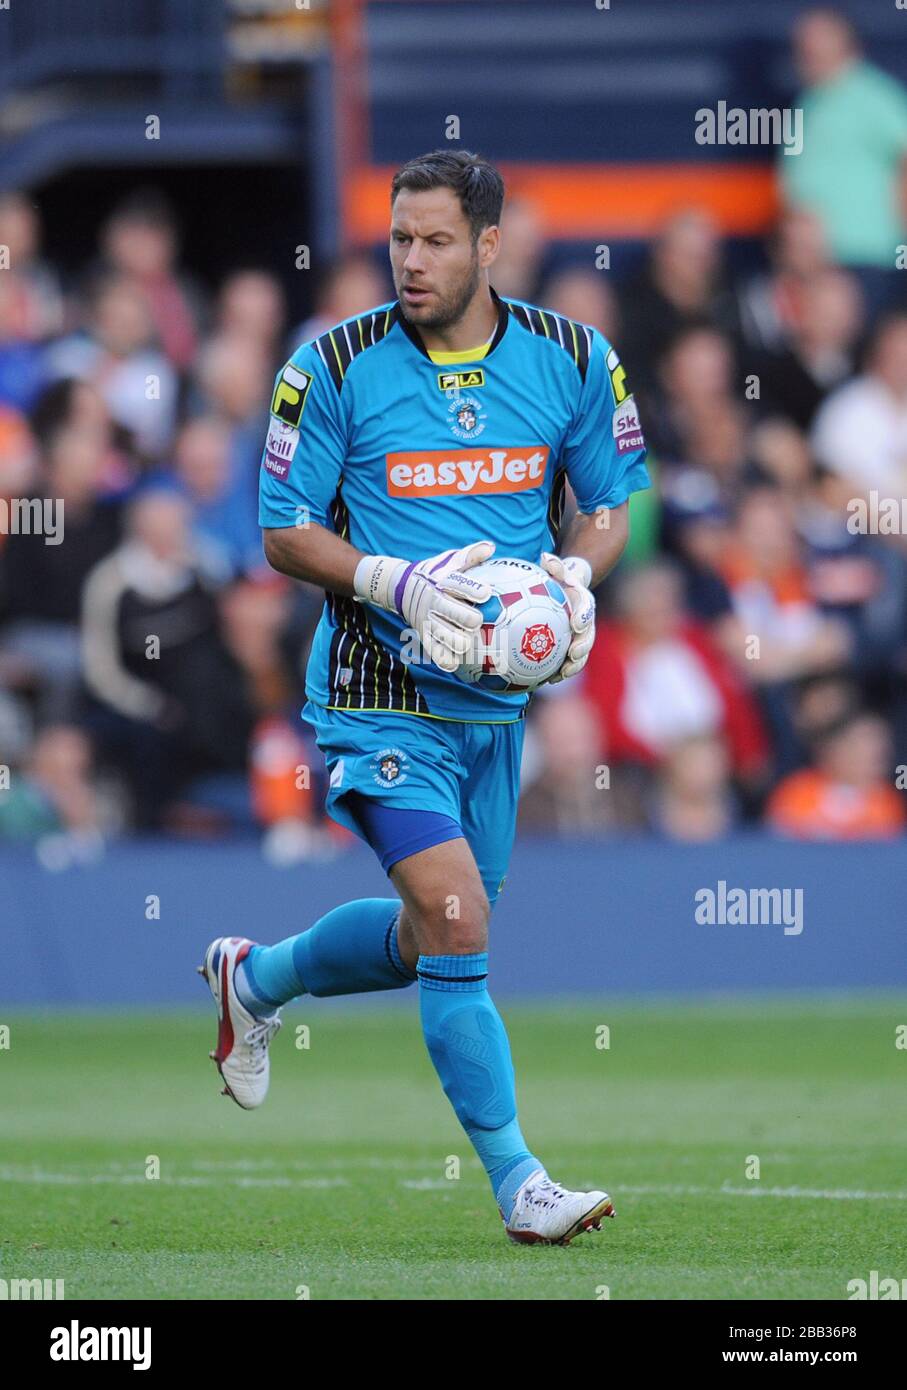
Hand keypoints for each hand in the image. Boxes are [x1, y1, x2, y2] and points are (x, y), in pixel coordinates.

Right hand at [354, 541, 494, 671]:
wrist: (401, 587)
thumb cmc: (434, 573)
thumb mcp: (449, 561)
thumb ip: (470, 555)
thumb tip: (490, 547)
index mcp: (443, 582)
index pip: (459, 585)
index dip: (474, 591)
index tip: (486, 594)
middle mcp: (435, 602)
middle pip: (459, 615)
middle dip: (472, 618)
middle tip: (477, 619)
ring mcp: (428, 621)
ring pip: (450, 637)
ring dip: (462, 640)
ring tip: (468, 639)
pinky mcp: (424, 636)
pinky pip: (436, 653)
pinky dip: (447, 659)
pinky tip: (456, 660)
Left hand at [539, 552, 594, 683]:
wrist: (571, 588)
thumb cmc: (561, 578)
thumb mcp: (558, 569)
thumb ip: (555, 565)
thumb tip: (545, 557)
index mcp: (584, 602)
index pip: (587, 608)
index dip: (584, 616)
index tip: (577, 623)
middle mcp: (586, 621)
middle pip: (588, 635)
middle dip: (582, 647)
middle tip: (572, 655)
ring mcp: (581, 635)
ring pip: (581, 652)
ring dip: (574, 665)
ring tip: (562, 675)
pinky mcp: (572, 645)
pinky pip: (568, 660)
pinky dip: (561, 671)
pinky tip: (548, 681)